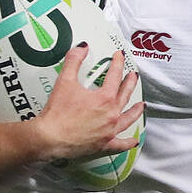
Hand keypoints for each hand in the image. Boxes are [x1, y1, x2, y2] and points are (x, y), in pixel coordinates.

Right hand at [31, 45, 143, 161]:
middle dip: (129, 83)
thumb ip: (74, 60)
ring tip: (141, 106)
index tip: (119, 57)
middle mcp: (111, 114)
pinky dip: (128, 143)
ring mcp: (109, 130)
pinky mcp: (104, 144)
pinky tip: (133, 140)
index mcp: (105, 98)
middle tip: (132, 76)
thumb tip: (82, 48)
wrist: (50, 137)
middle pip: (125, 95)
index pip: (115, 76)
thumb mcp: (65, 81)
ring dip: (136, 111)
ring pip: (128, 119)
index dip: (118, 63)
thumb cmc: (57, 113)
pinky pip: (120, 144)